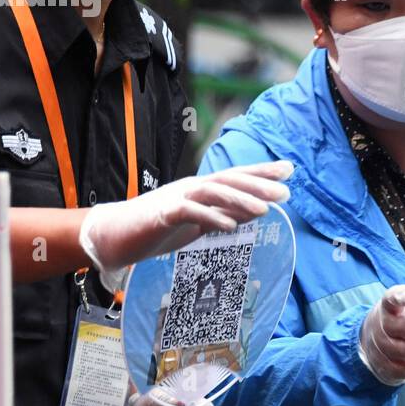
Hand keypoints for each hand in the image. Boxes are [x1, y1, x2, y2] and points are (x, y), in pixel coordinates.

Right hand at [79, 160, 293, 282]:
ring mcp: (176, 198)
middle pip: (229, 180)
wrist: (115, 236)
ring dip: (240, 199)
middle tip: (287, 191)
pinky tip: (230, 226)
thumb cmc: (158, 228)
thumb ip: (225, 214)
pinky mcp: (162, 214)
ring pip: (212, 192)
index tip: (289, 170)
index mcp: (201, 188)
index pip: (236, 176)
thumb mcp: (199, 222)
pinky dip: (211, 218)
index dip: (262, 172)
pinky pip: (190, 213)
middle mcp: (192, 187)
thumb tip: (255, 211)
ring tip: (266, 208)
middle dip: (259, 184)